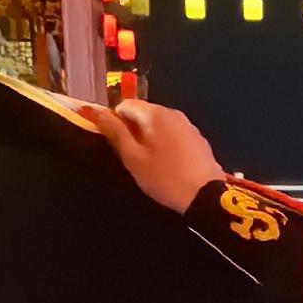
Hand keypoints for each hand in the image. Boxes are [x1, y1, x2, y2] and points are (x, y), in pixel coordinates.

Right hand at [84, 97, 221, 211]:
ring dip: (149, 138)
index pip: (124, 105)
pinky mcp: (198, 140)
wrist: (207, 197)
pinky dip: (165, 144)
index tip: (115, 143)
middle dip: (132, 130)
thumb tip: (95, 111)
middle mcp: (173, 112)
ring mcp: (188, 125)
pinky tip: (167, 164)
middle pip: (143, 114)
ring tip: (150, 164)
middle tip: (132, 157)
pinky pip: (173, 135)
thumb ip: (114, 132)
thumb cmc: (165, 178)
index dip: (114, 121)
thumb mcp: (133, 157)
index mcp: (155, 113)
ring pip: (158, 125)